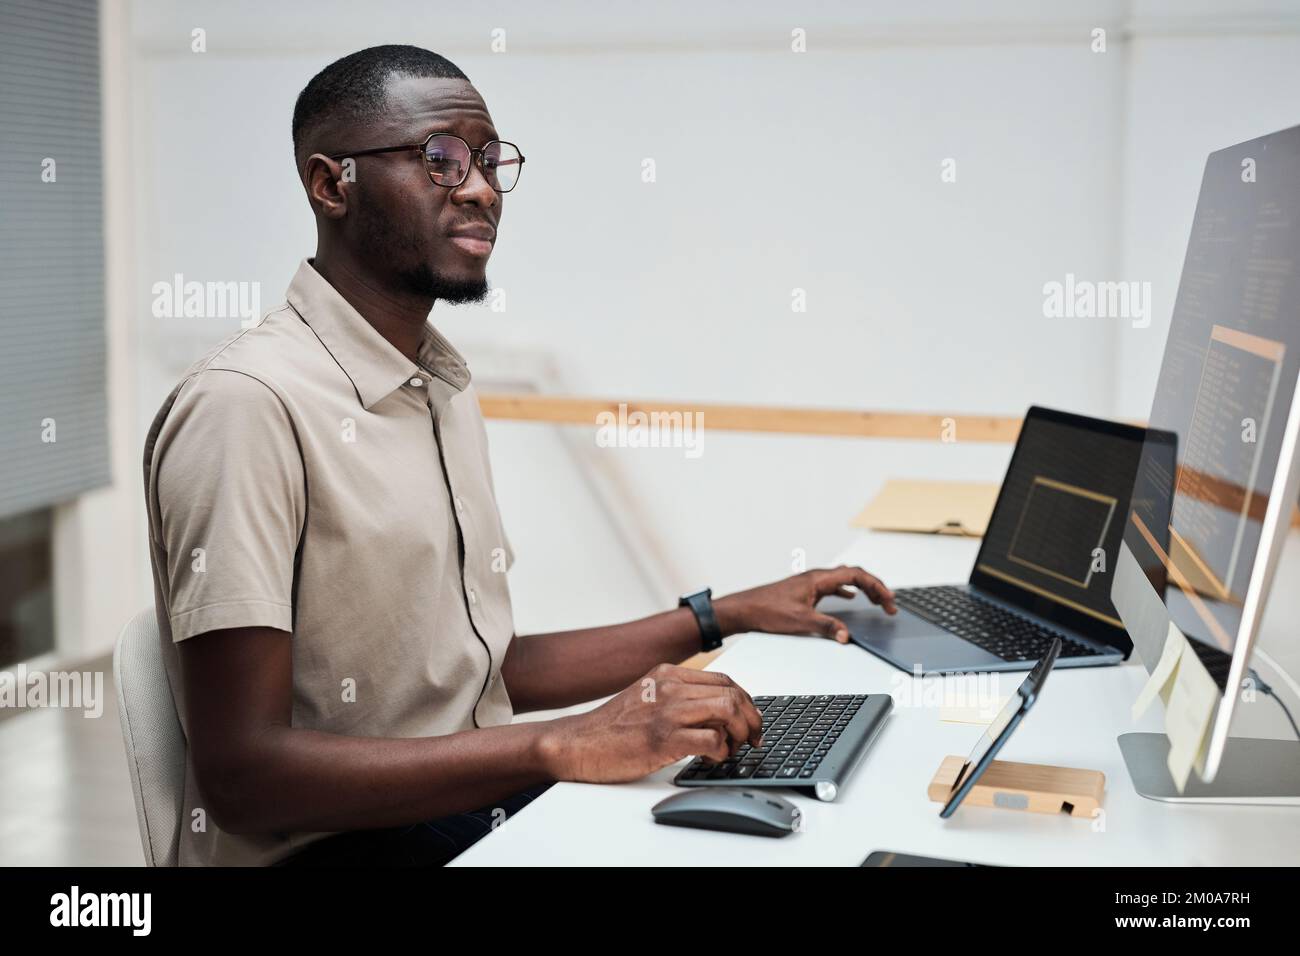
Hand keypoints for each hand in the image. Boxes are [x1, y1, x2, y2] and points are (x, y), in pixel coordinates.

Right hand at [539, 664, 763, 782]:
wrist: (578, 744)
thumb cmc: (612, 728)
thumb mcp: (648, 698)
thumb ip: (679, 698)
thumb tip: (719, 713)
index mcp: (668, 674)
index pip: (725, 680)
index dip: (746, 702)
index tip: (751, 721)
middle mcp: (670, 687)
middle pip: (732, 693)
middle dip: (752, 719)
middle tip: (753, 739)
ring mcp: (667, 711)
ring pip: (727, 711)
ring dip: (741, 734)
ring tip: (734, 749)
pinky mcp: (663, 738)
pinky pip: (712, 740)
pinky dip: (722, 752)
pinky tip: (712, 759)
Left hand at [713, 565, 896, 643]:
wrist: (744, 609)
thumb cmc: (766, 611)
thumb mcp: (800, 622)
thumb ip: (826, 627)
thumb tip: (846, 635)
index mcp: (818, 579)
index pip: (855, 575)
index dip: (876, 586)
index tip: (889, 600)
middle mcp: (816, 577)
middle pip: (853, 575)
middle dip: (875, 588)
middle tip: (889, 604)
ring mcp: (810, 584)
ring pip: (844, 581)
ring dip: (863, 589)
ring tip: (877, 602)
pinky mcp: (804, 592)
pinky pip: (833, 587)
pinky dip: (847, 592)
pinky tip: (851, 599)